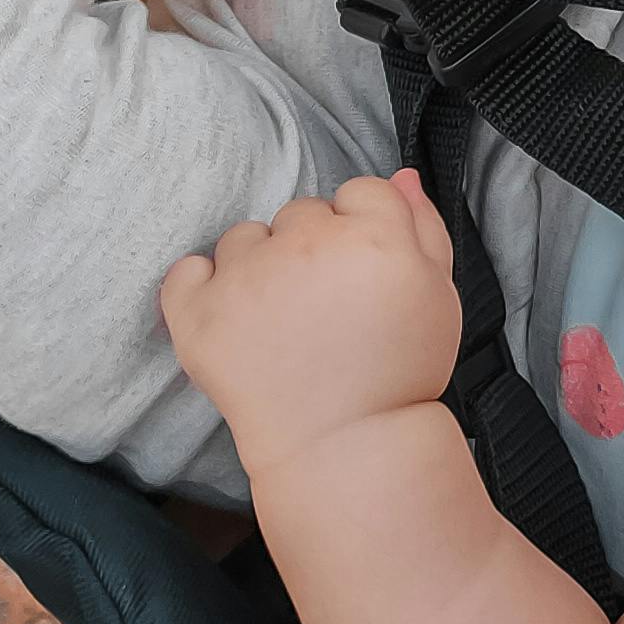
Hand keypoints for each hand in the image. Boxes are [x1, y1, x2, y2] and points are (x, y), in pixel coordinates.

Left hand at [161, 172, 461, 482]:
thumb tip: (399, 174)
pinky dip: (200, 287)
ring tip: (281, 322)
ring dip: (259, 266)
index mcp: (374, 237)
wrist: (348, 449)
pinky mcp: (201, 315)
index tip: (364, 274)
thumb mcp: (437, 295)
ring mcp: (247, 279)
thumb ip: (422, 226)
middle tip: (325, 307)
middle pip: (302, 212)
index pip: (360, 191)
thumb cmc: (399, 374)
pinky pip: (185, 271)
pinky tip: (229, 314)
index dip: (365, 231)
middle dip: (313, 249)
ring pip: (246, 237)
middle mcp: (307, 245)